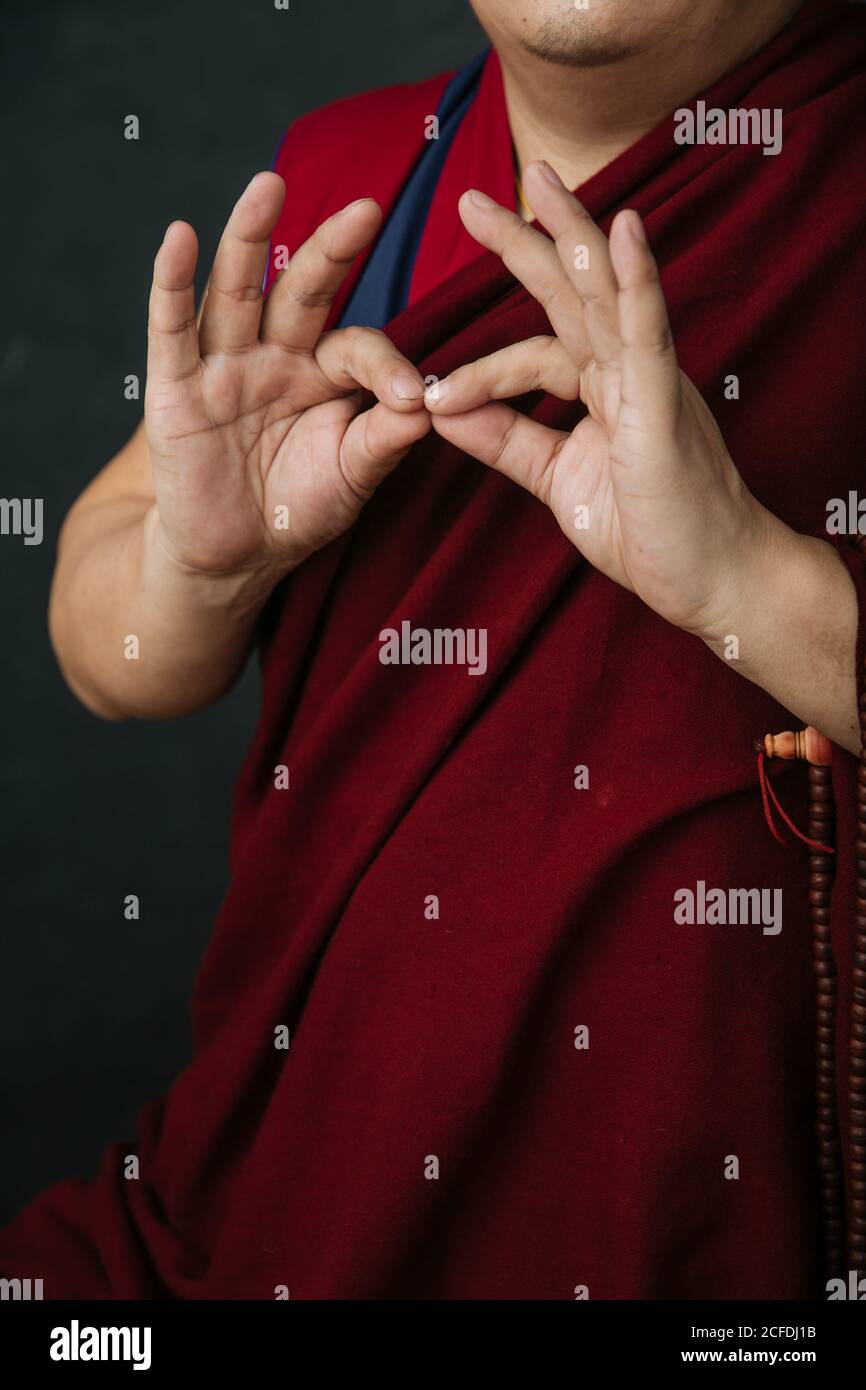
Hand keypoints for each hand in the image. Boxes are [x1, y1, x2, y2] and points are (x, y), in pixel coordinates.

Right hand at [145, 173, 429, 583]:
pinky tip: (180, 237)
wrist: (236, 554)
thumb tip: (431, 405)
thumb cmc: (300, 507)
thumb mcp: (352, 477)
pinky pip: (172, 329)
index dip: (386, 368)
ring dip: (251, 237)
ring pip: (237, 291)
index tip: (412, 399)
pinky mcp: (175, 388)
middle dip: (331, 250)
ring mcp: (224, 365)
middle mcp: (276, 355)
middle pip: (303, 291)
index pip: (358, 347)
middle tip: (367, 209)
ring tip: (270, 185)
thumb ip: (385, 441)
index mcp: (324, 373)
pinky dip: (172, 283)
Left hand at [425, 160, 766, 640]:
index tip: (432, 396)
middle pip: (571, 292)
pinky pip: (648, 332)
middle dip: (524, 240)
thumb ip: (505, 442)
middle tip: (474, 196)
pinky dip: (635, 280)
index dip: (480, 370)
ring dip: (572, 232)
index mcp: (603, 390)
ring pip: (607, 292)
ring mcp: (651, 381)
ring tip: (536, 179)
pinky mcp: (666, 405)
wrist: (710, 582)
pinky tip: (622, 229)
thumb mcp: (557, 480)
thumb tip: (439, 408)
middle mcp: (628, 372)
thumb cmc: (648, 533)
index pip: (534, 353)